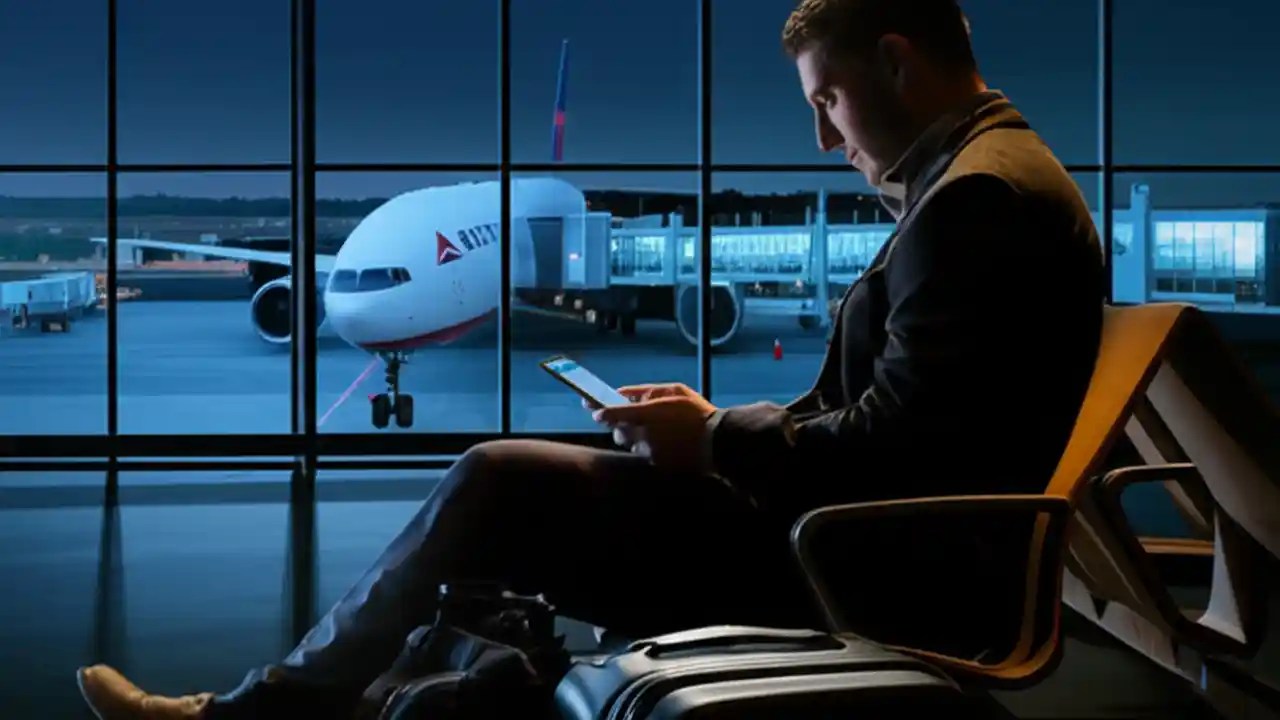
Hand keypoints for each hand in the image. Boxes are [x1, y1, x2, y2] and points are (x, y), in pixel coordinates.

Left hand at [581, 383, 702, 453]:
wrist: (718, 440)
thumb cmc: (697, 411)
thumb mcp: (674, 390)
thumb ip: (645, 391)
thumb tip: (623, 392)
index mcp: (646, 413)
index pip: (612, 414)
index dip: (600, 412)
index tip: (594, 412)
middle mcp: (643, 434)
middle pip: (619, 432)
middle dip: (622, 426)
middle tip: (635, 420)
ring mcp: (649, 451)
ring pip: (632, 445)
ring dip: (637, 438)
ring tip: (659, 432)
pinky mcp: (656, 464)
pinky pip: (645, 455)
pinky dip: (650, 449)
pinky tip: (666, 443)